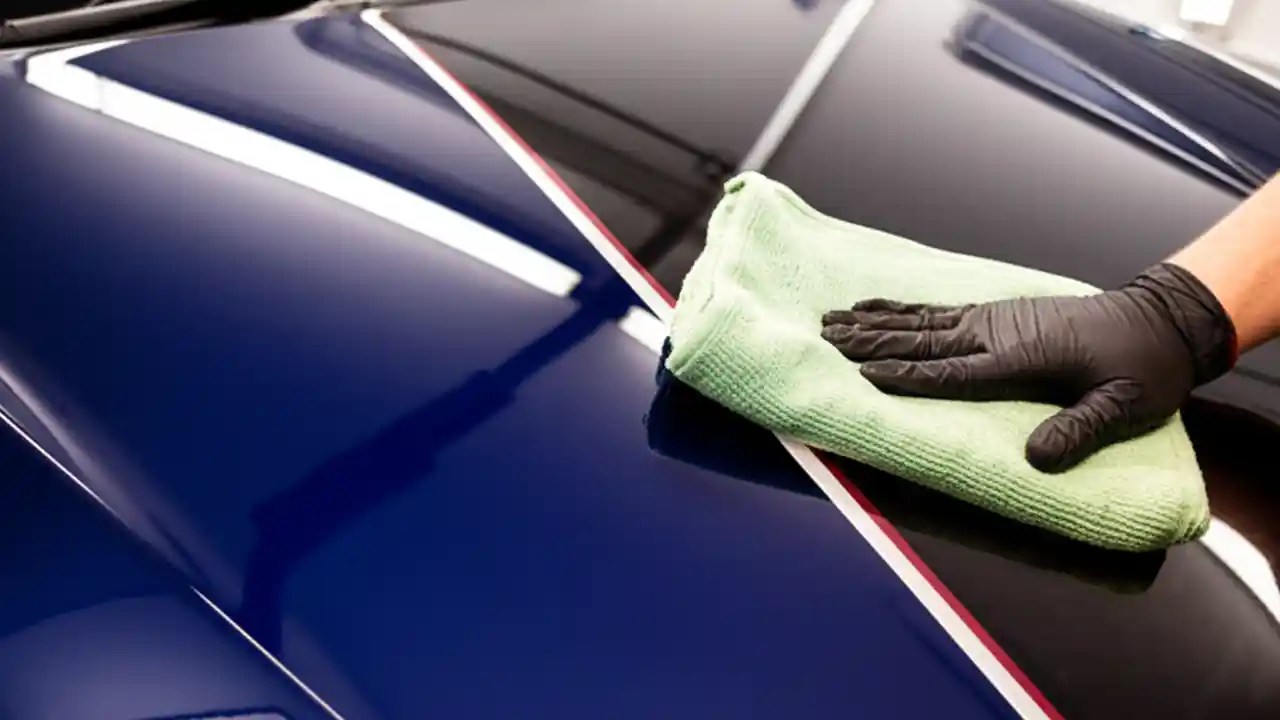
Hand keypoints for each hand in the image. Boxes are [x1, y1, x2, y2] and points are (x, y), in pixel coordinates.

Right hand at [821, 263, 1235, 471]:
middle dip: (870, 342)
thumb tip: (1037, 460)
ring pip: (921, 322)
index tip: (863, 374)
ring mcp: (994, 320)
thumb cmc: (1144, 368)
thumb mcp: (1125, 407)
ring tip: (831, 321)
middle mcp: (999, 335)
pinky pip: (937, 311)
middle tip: (825, 339)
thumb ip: (1080, 430)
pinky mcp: (996, 314)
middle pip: (922, 341)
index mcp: (1023, 360)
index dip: (907, 375)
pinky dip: (901, 309)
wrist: (1160, 321)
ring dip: (874, 323)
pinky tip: (873, 308)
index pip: (952, 372)